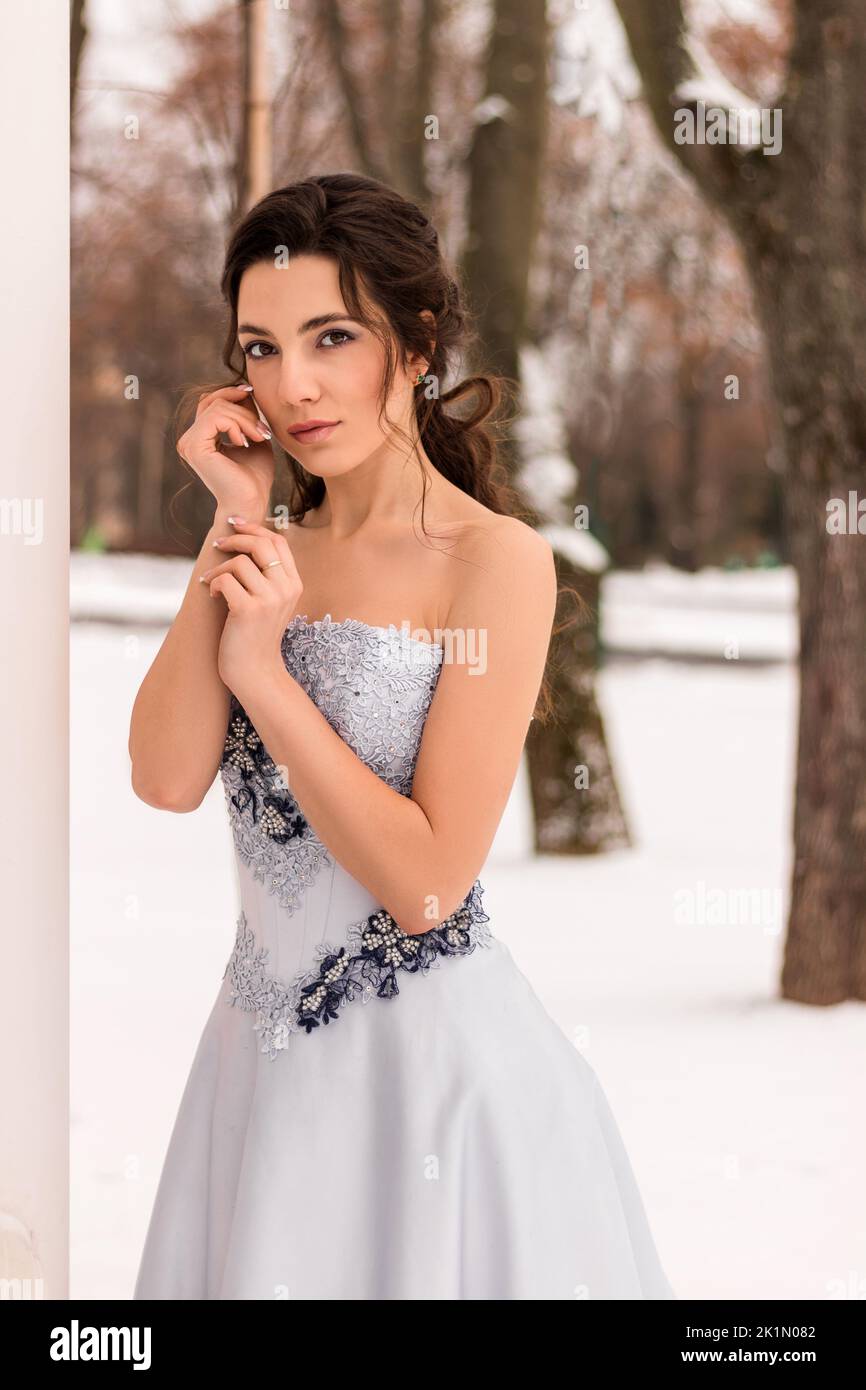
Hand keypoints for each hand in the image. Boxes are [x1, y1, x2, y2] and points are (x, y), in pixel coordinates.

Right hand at [177, 383, 274, 518]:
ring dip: (245, 419)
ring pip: (218, 408)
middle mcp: (190, 439)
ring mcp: (189, 443)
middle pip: (214, 401)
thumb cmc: (254, 477)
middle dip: (244, 410)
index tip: (253, 393)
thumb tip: (242, 389)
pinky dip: (237, 425)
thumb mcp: (252, 436)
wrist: (251, 502)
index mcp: (201, 437)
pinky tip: (245, 442)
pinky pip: (216, 418)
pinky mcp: (194, 447)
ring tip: (259, 437)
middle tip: (263, 431)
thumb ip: (245, 415)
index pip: (211, 401)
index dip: (231, 393)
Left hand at [200, 520, 302, 698]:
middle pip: (261, 544)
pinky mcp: (249, 610)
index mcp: (294, 584)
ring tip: (212, 583)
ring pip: (240, 562)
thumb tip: (246, 539)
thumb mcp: (270, 601)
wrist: (255, 671)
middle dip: (235, 539)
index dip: (255, 528)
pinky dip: (214, 584)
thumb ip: (266, 574)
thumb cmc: (255, 634)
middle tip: (218, 544)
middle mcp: (286, 589)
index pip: (279, 541)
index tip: (235, 523)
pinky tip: (213, 595)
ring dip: (219, 569)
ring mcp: (270, 600)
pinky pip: (226, 580)